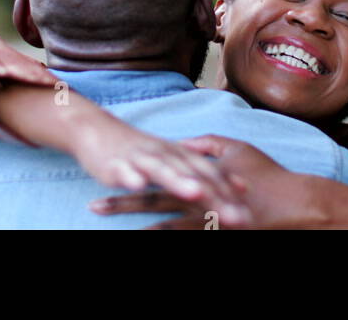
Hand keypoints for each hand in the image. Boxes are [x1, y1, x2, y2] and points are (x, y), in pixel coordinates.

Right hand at [72, 124, 252, 226]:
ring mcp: (142, 158)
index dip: (230, 193)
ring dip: (179, 181)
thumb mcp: (177, 160)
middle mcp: (167, 155)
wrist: (98, 131)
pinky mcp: (117, 163)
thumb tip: (242, 186)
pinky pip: (125, 170)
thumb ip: (207, 173)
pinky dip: (132, 177)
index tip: (249, 212)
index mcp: (183, 156)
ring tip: (196, 194)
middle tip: (235, 216)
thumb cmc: (142, 152)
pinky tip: (138, 185)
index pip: (212, 175)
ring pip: (164, 170)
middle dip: (215, 196)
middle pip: (195, 176)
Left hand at [90, 134, 330, 228]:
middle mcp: (199, 195)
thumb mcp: (238, 150)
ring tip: (111, 220)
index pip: (160, 175)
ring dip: (135, 224)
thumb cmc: (268, 176)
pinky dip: (162, 236)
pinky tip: (143, 238)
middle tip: (93, 205)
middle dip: (121, 203)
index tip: (107, 174)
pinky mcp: (216, 230)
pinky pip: (184, 237)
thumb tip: (186, 145)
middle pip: (153, 200)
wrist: (296, 203)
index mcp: (200, 173)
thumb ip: (209, 146)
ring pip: (164, 222)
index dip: (134, 176)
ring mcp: (206, 216)